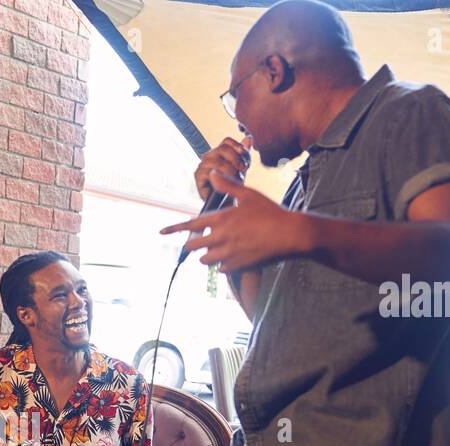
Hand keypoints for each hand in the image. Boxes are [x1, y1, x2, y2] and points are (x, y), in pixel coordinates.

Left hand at [162, 170, 310, 273]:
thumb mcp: (248, 195)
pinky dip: (221, 264)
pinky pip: (220, 269)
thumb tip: (213, 173)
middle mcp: (221, 238)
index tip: (161, 231)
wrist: (289, 233)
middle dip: (191, 244)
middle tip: (195, 243)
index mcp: (221, 219)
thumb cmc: (270, 211)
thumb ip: (227, 186)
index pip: (191, 225)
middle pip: (194, 246)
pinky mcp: (238, 265)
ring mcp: (228, 253)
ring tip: (214, 249)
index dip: (174, 228)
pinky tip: (229, 258)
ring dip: (206, 255)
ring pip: (205, 260)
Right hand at [193, 135, 251, 202]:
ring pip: (217, 161)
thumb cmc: (232, 188)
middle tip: (242, 169)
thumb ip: (244, 154)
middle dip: (236, 159)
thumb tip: (248, 139)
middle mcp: (209, 157)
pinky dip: (220, 177)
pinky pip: (209, 172)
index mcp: (218, 153)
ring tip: (235, 178)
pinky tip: (226, 182)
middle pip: (222, 148)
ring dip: (229, 169)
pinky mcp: (198, 176)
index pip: (226, 141)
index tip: (246, 159)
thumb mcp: (241, 169)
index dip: (238, 147)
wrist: (225, 205)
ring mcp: (202, 166)